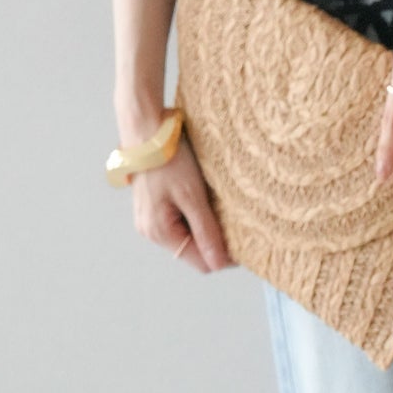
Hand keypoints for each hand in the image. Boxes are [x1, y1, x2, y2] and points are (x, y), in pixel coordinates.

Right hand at [130, 135, 234, 272]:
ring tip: (220, 204)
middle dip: (215, 239)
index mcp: (159, 232)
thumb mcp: (192, 195)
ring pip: (186, 234)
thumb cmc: (169, 159)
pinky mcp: (152, 205)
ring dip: (205, 225)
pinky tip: (204, 196)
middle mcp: (151, 231)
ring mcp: (149, 218)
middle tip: (237, 220)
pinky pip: (178, 220)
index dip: (225, 256)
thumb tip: (220, 264)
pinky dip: (194, 213)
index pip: (200, 262)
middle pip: (192, 249)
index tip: (247, 242)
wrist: (146, 129)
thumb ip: (206, 231)